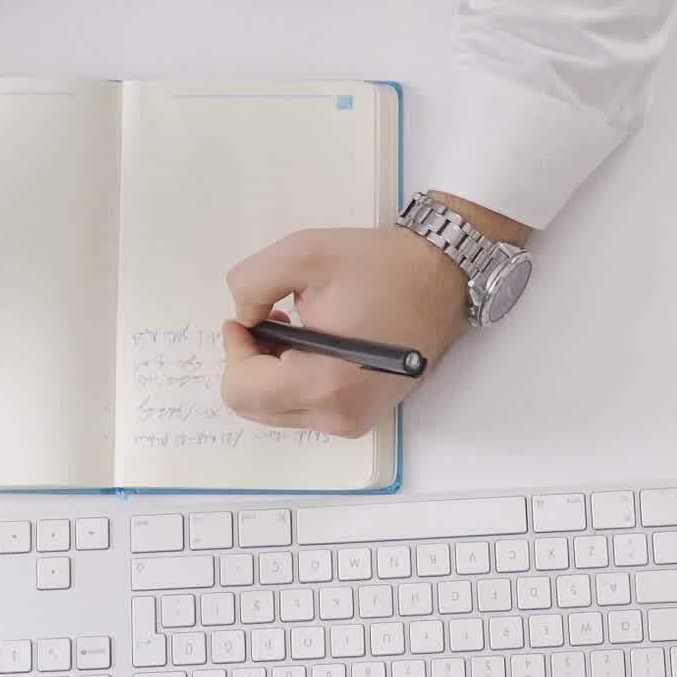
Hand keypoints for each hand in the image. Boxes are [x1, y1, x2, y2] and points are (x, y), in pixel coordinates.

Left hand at [220, 225, 472, 439]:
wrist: (442, 279)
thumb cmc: (380, 266)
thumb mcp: (304, 254)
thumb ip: (251, 282)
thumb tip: (242, 317)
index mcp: (325, 383)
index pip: (241, 391)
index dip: (235, 349)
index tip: (249, 317)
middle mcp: (338, 416)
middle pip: (254, 407)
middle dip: (249, 362)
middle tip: (268, 319)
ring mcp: (353, 422)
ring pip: (276, 410)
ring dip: (270, 371)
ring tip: (294, 327)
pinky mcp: (362, 417)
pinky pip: (303, 408)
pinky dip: (293, 380)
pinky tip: (312, 343)